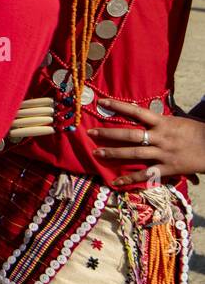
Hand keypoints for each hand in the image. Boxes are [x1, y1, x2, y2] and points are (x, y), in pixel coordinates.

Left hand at [88, 99, 204, 184]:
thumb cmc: (198, 132)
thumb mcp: (179, 121)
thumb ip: (160, 121)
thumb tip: (143, 116)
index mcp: (163, 122)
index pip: (136, 111)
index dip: (118, 106)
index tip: (101, 102)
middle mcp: (161, 137)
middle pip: (130, 134)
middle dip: (108, 134)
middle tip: (90, 133)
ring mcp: (163, 153)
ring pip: (134, 153)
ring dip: (113, 154)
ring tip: (96, 153)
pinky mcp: (168, 168)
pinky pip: (146, 174)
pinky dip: (129, 179)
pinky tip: (115, 182)